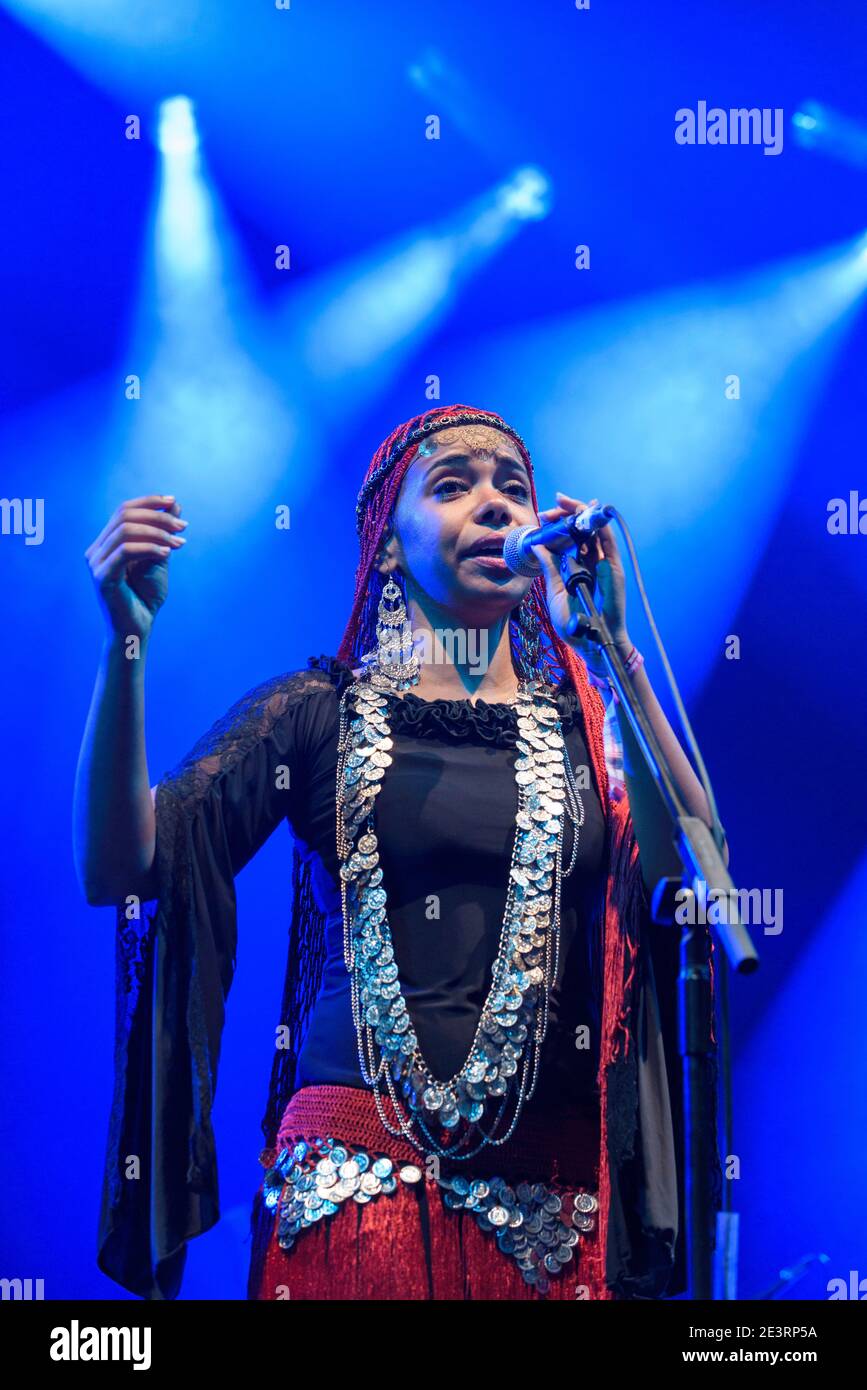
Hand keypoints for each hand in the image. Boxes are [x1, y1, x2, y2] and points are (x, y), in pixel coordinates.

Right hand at [85, 495, 187, 639]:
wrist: (137, 628)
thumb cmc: (146, 596)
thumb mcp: (159, 558)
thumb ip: (163, 533)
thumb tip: (175, 504)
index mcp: (107, 542)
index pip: (124, 509)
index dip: (149, 501)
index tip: (174, 502)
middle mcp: (96, 549)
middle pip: (124, 515)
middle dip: (158, 516)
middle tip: (182, 527)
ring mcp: (95, 562)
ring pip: (125, 530)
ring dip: (157, 532)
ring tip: (179, 543)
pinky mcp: (101, 576)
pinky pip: (125, 551)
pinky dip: (149, 547)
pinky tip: (167, 552)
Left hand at [530, 491, 629, 662]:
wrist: (590, 642)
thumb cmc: (574, 622)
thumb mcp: (555, 590)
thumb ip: (549, 567)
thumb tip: (535, 545)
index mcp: (580, 565)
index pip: (572, 537)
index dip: (560, 522)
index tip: (545, 513)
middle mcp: (594, 561)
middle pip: (584, 529)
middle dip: (569, 512)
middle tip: (554, 504)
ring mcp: (605, 565)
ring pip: (597, 531)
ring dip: (583, 514)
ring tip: (567, 503)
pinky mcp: (614, 571)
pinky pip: (609, 544)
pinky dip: (601, 527)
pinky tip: (592, 513)